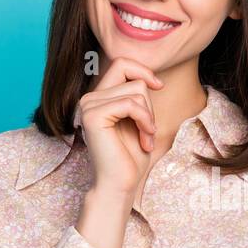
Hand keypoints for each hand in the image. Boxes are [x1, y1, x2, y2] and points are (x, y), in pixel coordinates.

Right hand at [75, 56, 163, 198]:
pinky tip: (144, 140)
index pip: (121, 63)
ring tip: (145, 138)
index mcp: (98, 97)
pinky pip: (131, 104)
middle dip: (149, 103)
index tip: (158, 87)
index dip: (143, 71)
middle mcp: (89, 98)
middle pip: (132, 77)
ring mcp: (88, 105)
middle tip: (149, 129)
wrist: (120, 183)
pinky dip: (145, 121)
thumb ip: (137, 95)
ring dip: (149, 117)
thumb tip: (149, 75)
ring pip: (136, 91)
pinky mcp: (93, 115)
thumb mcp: (139, 118)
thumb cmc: (131, 156)